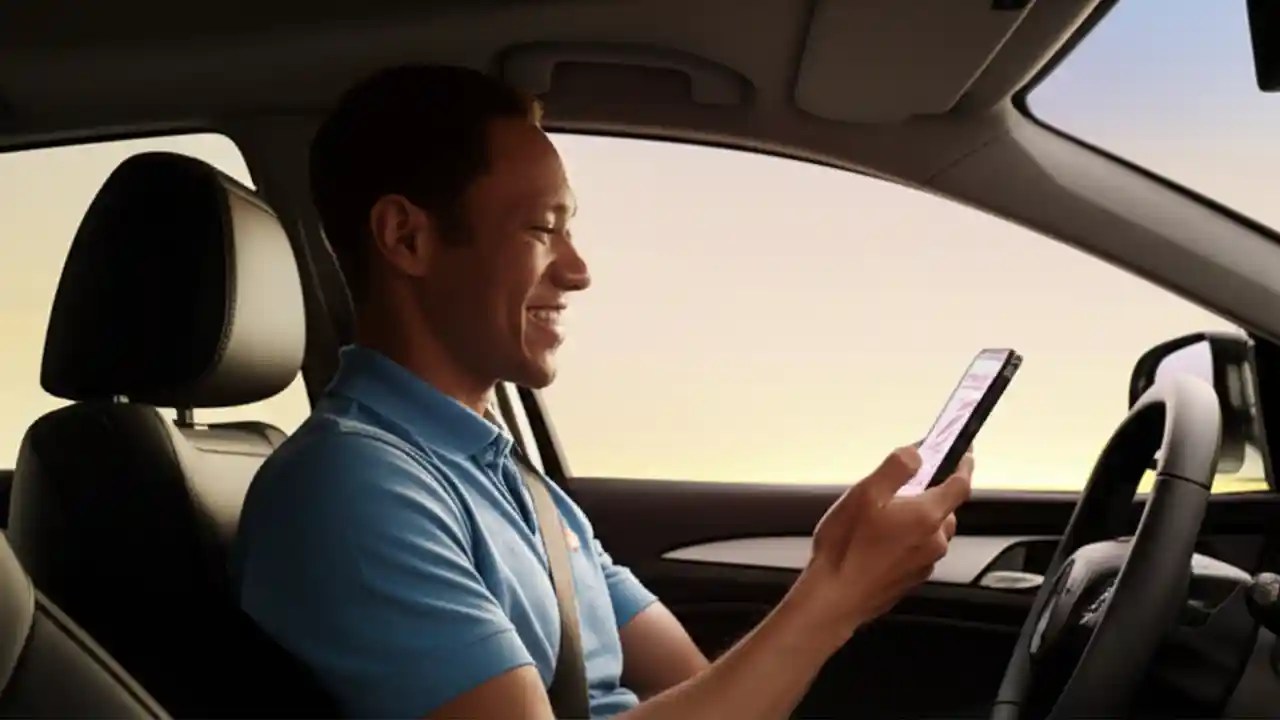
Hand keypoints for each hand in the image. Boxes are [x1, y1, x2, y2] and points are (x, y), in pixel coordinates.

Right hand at [799, 446, 972, 634]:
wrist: (835, 598)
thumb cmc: (847, 547)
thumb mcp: (865, 494)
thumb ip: (895, 468)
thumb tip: (917, 454)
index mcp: (927, 516)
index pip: (960, 485)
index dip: (964, 465)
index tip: (964, 453)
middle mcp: (933, 541)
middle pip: (945, 509)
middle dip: (931, 493)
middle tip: (903, 486)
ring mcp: (924, 563)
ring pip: (931, 531)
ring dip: (917, 518)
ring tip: (883, 515)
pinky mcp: (911, 579)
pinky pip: (918, 549)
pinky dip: (907, 539)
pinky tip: (879, 540)